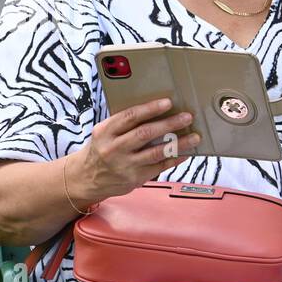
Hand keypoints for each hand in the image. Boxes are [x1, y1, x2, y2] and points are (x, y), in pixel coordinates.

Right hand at [73, 97, 198, 201]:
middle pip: (145, 133)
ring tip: (195, 137)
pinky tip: (185, 153)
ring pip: (156, 152)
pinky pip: (159, 167)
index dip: (150, 109)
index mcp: (105, 131)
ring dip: (179, 144)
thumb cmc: (101, 149)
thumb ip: (124, 124)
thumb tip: (156, 112)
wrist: (86, 178)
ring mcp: (125, 165)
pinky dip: (174, 159)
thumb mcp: (104, 133)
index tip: (168, 103)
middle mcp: (114, 148)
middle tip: (187, 117)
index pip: (130, 116)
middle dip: (169, 124)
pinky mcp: (135, 178)